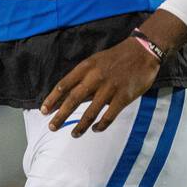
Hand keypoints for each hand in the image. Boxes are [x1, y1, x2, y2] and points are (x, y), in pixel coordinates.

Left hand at [40, 37, 160, 136]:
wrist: (142, 52)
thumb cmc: (116, 58)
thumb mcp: (95, 62)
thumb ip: (83, 78)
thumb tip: (67, 97)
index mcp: (86, 67)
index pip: (64, 85)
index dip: (52, 99)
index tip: (44, 111)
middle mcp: (95, 78)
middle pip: (73, 100)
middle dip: (60, 115)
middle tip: (52, 127)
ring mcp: (109, 88)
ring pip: (90, 112)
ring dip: (80, 126)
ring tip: (73, 134)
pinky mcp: (123, 97)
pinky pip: (109, 116)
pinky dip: (101, 125)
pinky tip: (95, 129)